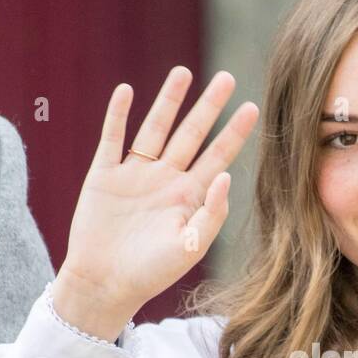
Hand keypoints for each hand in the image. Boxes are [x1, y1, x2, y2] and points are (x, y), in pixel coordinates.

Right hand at [57, 67, 259, 319]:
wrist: (104, 284)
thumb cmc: (151, 273)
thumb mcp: (190, 247)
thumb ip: (211, 213)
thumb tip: (227, 175)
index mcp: (190, 197)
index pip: (218, 156)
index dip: (234, 132)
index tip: (253, 107)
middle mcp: (165, 180)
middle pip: (191, 134)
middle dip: (208, 107)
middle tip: (226, 78)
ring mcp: (135, 175)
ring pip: (155, 129)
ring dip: (168, 101)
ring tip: (183, 73)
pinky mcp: (104, 176)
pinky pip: (113, 139)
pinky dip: (118, 115)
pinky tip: (126, 91)